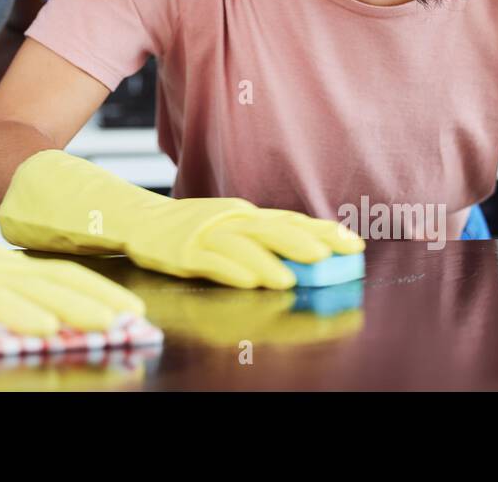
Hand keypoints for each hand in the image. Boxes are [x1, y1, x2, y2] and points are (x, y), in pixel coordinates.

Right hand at [0, 149, 364, 289]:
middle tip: (348, 246)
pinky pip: (199, 253)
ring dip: (280, 249)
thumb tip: (207, 243)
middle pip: (254, 224)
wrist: (23, 179)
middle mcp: (181, 218)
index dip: (296, 229)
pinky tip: (265, 277)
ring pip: (234, 235)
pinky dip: (235, 265)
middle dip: (303, 236)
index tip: (337, 237)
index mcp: (185, 218)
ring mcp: (164, 224)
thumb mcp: (130, 225)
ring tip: (319, 262)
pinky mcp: (146, 234)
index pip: (251, 222)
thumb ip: (167, 235)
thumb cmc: (71, 204)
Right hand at [124, 198, 364, 288]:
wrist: (143, 218)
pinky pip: (209, 262)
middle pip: (270, 229)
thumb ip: (267, 236)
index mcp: (248, 216)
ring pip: (240, 246)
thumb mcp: (234, 225)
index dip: (323, 231)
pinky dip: (228, 270)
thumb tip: (315, 248)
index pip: (292, 220)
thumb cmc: (195, 226)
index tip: (353, 242)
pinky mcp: (184, 253)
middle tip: (328, 257)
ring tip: (289, 279)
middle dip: (301, 243)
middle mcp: (232, 222)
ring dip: (265, 262)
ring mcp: (207, 235)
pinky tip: (246, 281)